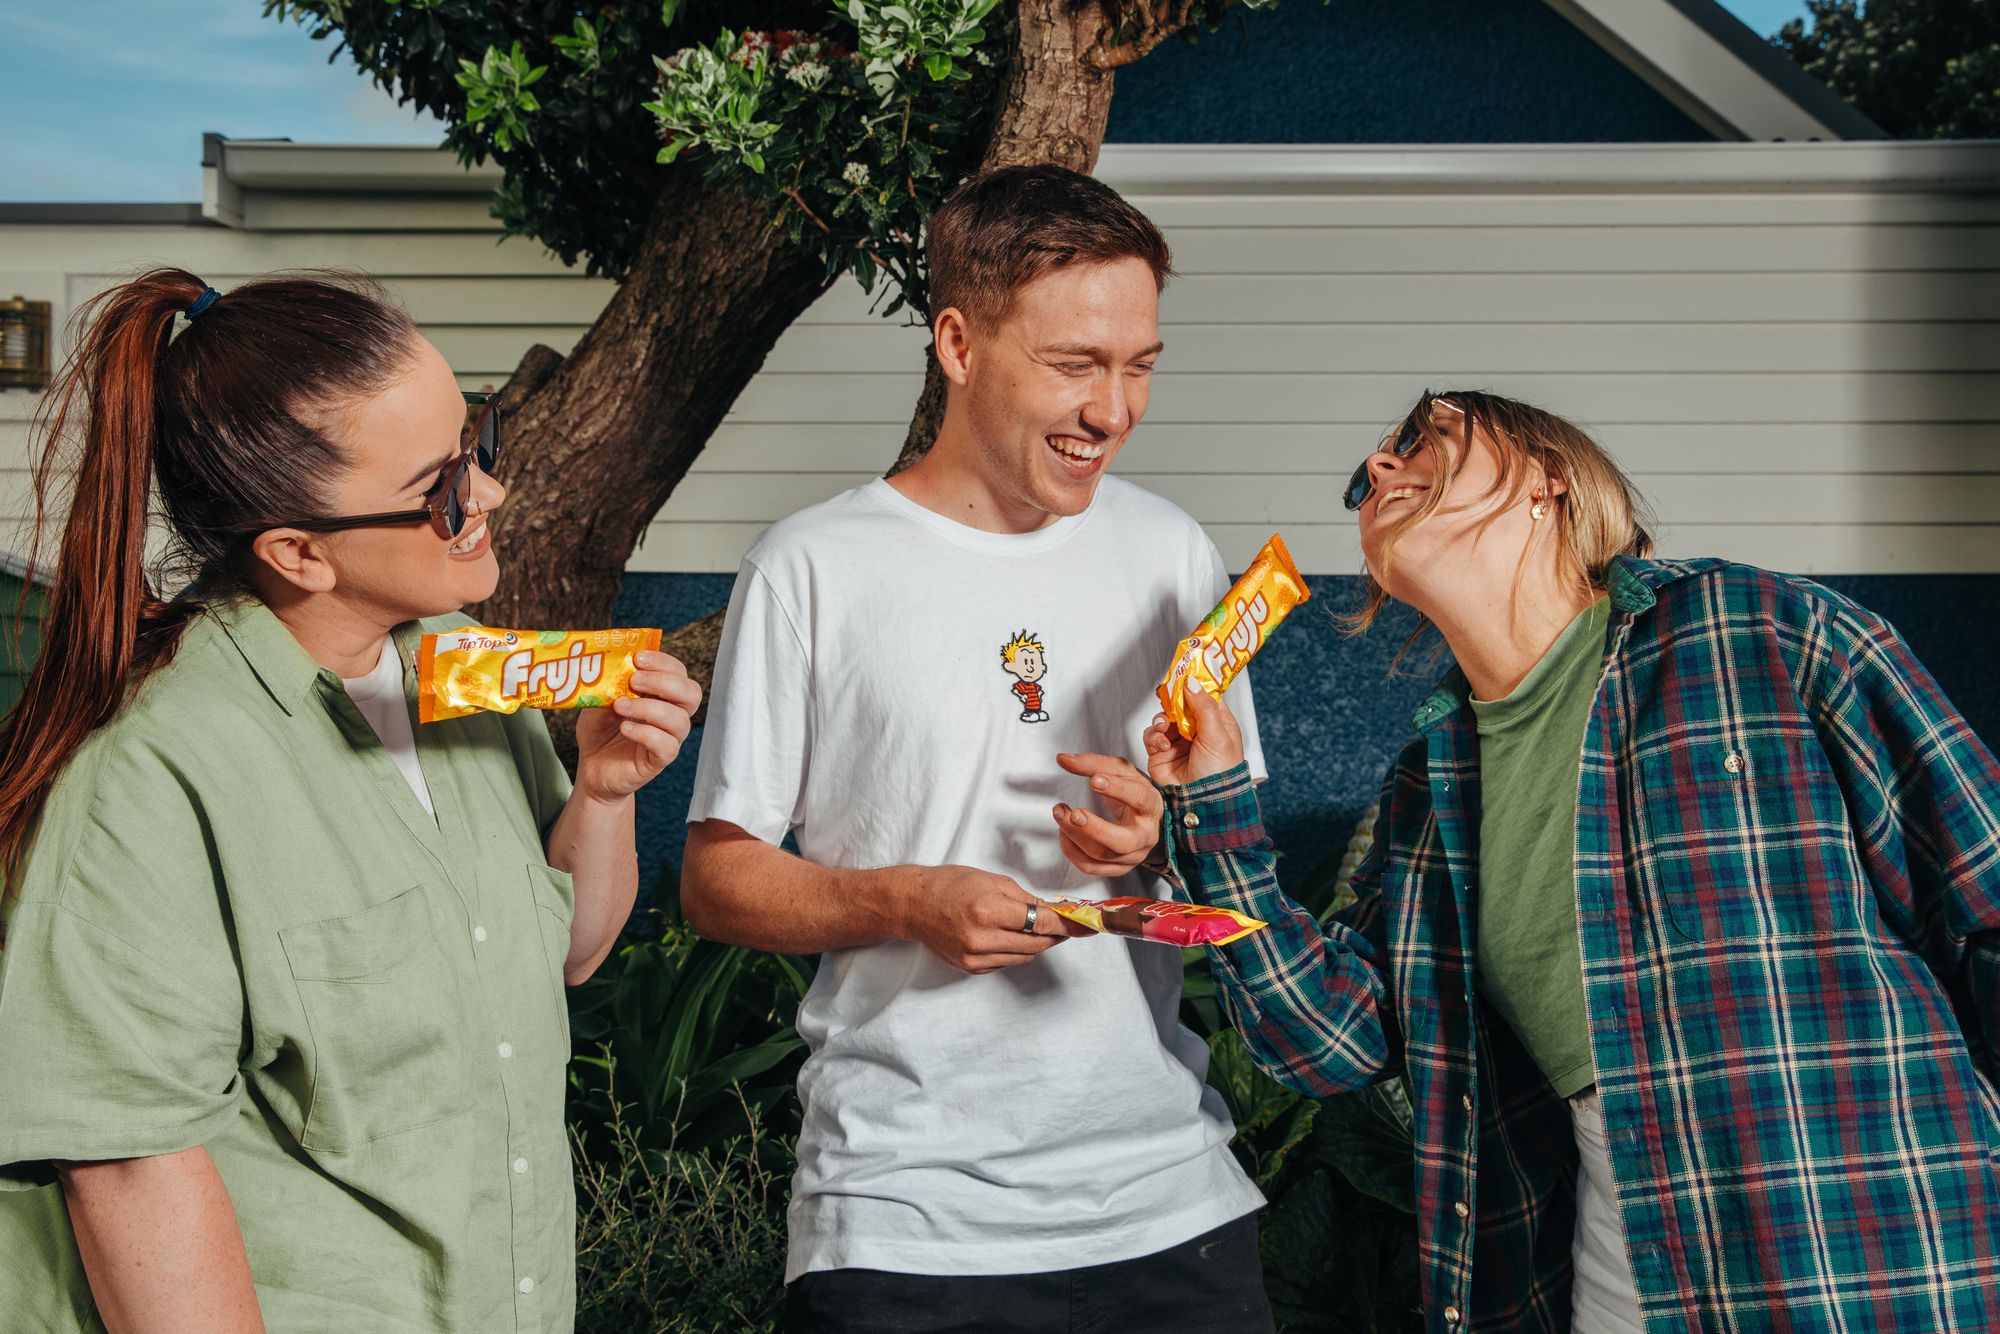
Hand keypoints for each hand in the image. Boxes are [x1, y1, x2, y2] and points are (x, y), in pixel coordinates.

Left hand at [574, 650, 701, 802]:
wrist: (592, 767)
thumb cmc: (599, 731)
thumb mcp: (598, 701)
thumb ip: (607, 685)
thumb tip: (612, 668)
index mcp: (661, 694)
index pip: (678, 672)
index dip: (663, 662)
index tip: (638, 657)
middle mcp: (671, 714)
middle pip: (691, 693)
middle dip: (665, 682)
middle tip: (634, 680)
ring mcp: (668, 737)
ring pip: (680, 720)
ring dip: (650, 708)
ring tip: (620, 706)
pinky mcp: (659, 760)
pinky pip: (667, 746)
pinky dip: (646, 733)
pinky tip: (625, 728)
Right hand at [898, 865, 1089, 972]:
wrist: (914, 905)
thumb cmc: (950, 885)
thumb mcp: (992, 880)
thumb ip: (1026, 899)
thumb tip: (1055, 912)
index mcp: (988, 910)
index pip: (1040, 922)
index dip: (1068, 925)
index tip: (1087, 925)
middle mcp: (981, 938)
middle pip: (1037, 944)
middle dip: (1056, 934)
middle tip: (1070, 925)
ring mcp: (975, 957)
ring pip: (1024, 956)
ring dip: (1037, 942)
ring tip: (1038, 926)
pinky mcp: (971, 968)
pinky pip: (1007, 962)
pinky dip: (1016, 950)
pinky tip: (1009, 935)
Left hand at [1052, 752, 1164, 875]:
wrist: (1148, 821)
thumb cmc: (1134, 794)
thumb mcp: (1121, 772)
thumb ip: (1093, 763)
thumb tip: (1063, 759)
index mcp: (1151, 806)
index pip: (1139, 798)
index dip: (1117, 789)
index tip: (1093, 780)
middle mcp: (1146, 835)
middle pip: (1123, 842)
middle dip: (1095, 829)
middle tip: (1074, 813)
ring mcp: (1133, 855)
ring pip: (1103, 855)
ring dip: (1075, 835)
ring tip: (1060, 812)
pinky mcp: (1118, 868)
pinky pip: (1091, 867)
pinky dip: (1071, 851)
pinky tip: (1063, 832)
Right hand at [1144, 683, 1244, 787]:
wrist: (1203, 803)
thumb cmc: (1220, 774)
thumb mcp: (1218, 734)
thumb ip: (1204, 706)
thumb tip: (1193, 683)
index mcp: (1218, 725)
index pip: (1205, 697)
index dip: (1195, 685)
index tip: (1185, 673)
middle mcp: (1197, 732)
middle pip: (1181, 704)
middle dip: (1174, 700)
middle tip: (1169, 695)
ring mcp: (1179, 743)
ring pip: (1164, 718)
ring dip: (1163, 719)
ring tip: (1165, 726)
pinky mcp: (1161, 754)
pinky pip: (1152, 736)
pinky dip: (1154, 737)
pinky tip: (1163, 744)